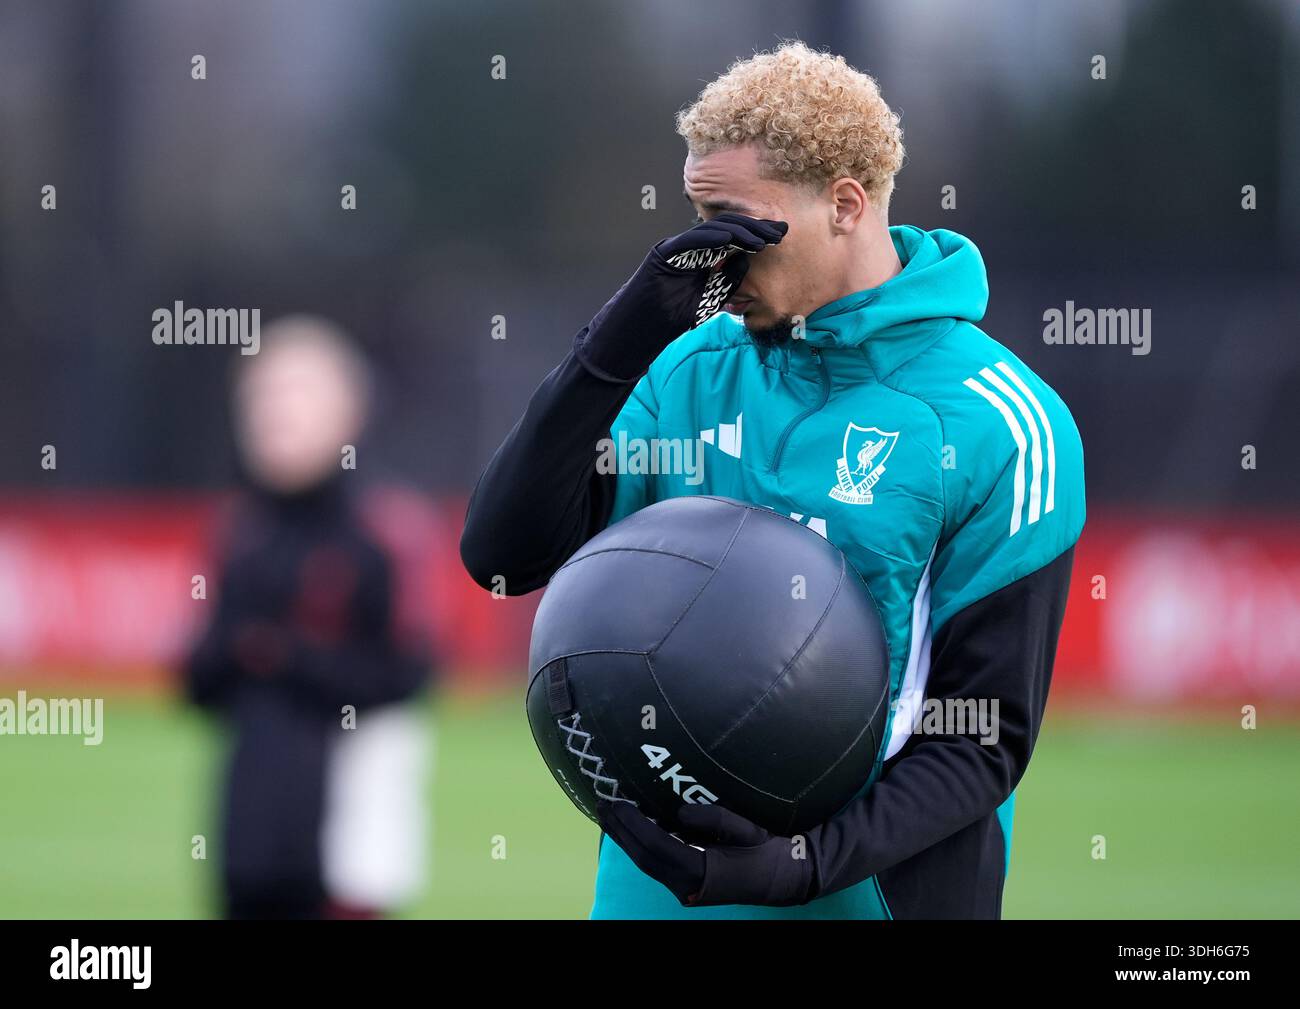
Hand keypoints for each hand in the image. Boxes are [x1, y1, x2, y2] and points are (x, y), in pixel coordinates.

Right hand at [577, 213, 786, 380]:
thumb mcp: (710, 300)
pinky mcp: (664, 253)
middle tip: (779, 231)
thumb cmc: (670, 318)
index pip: (734, 239)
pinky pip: (690, 241)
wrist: (641, 330)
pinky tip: (730, 240)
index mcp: (703, 257)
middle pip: (727, 228)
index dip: (757, 234)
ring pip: (711, 230)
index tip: (780, 236)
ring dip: (738, 232)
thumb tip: (747, 260)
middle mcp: (691, 248)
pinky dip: (709, 238)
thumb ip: (727, 281)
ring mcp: (677, 248)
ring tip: (761, 239)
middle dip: (755, 228)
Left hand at [596, 799, 816, 907]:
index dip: (634, 824)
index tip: (616, 802)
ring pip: (646, 863)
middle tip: (601, 803)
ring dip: (625, 838)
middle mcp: (686, 885)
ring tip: (608, 814)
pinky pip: (655, 864)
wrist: (783, 879)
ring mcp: (683, 888)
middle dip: (620, 830)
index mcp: (701, 871)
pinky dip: (639, 844)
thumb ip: (715, 819)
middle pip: (643, 857)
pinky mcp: (684, 884)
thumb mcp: (747, 829)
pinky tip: (630, 828)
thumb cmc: (767, 851)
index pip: (657, 847)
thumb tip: (678, 812)